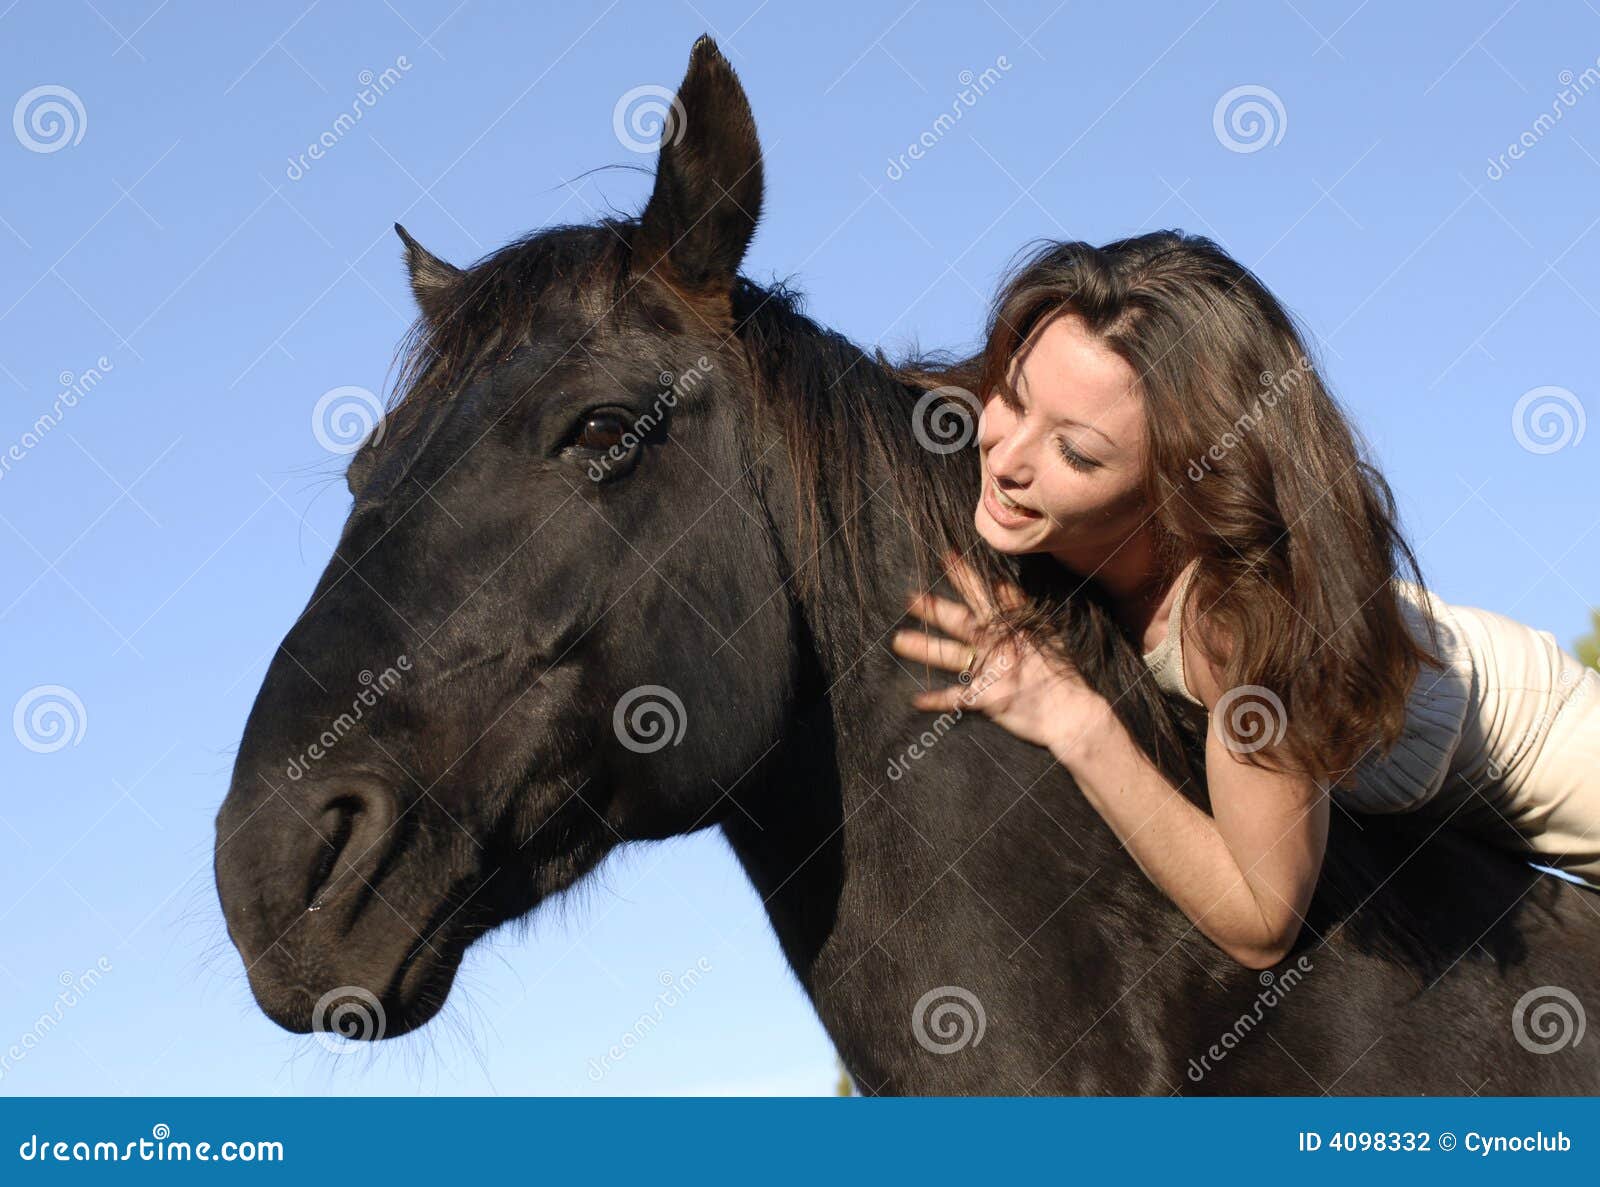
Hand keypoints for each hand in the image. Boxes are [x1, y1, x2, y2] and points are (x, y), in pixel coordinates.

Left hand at [891, 552, 1106, 755]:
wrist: (1071, 712)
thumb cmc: (1059, 673)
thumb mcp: (1043, 632)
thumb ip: (1019, 607)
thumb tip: (1000, 580)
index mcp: (1010, 627)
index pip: (983, 594)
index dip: (964, 574)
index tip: (946, 553)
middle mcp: (997, 644)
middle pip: (959, 621)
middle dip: (933, 608)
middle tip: (908, 597)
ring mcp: (990, 670)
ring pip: (950, 655)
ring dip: (923, 649)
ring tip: (898, 641)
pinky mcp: (987, 698)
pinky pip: (956, 698)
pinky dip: (936, 700)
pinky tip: (916, 700)